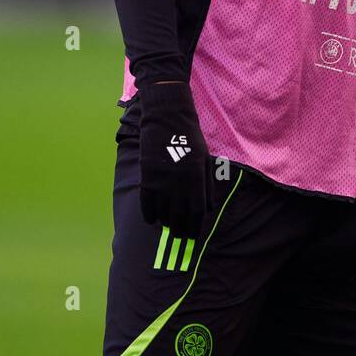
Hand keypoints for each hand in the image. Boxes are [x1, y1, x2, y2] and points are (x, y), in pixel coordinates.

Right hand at [137, 81, 210, 237]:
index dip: (196, 226)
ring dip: (166, 223)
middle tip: (181, 236)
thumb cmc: (190, 139)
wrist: (168, 119)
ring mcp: (162, 180)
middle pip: (180, 215)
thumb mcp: (206, 160)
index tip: (194, 235)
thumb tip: (208, 210)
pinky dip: (149, 214)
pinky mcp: (147, 176)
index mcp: (197, 177)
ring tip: (169, 227)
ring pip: (163, 211)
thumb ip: (207, 185)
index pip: (197, 211)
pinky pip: (147, 203)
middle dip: (181, 229)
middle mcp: (180, 182)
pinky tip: (152, 220)